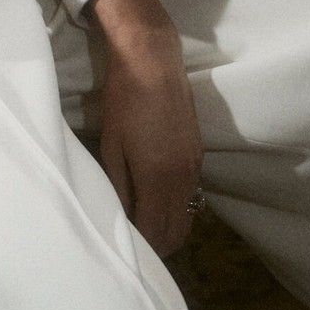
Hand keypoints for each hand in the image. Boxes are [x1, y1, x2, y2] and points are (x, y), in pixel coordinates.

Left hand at [85, 0, 203, 256]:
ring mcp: (194, 167)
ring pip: (187, 214)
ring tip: (147, 224)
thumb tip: (123, 219)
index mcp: (157, 179)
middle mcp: (182, 179)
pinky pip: (191, 194)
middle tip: (138, 243)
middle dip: (159, 243)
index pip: (155, 232)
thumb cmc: (123, 100)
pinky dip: (177, 206)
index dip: (143, 246)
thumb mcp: (111, 145)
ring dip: (170, 226)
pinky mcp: (199, 154)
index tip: (129, 248)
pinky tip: (159, 199)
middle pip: (177, 231)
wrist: (153, 61)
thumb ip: (119, 186)